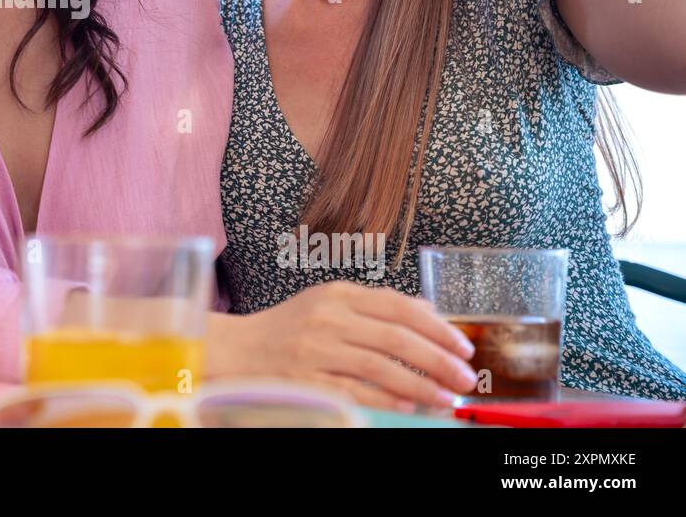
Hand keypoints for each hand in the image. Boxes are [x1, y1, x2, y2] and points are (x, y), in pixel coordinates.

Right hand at [207, 282, 478, 411]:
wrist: (235, 350)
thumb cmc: (287, 328)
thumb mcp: (328, 304)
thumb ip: (375, 306)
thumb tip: (427, 308)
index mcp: (336, 294)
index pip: (398, 306)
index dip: (437, 327)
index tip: (463, 346)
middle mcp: (327, 318)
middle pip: (396, 337)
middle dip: (439, 360)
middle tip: (467, 378)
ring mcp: (315, 349)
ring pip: (381, 367)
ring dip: (421, 385)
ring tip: (448, 398)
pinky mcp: (306, 380)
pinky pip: (355, 391)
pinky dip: (386, 400)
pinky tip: (410, 408)